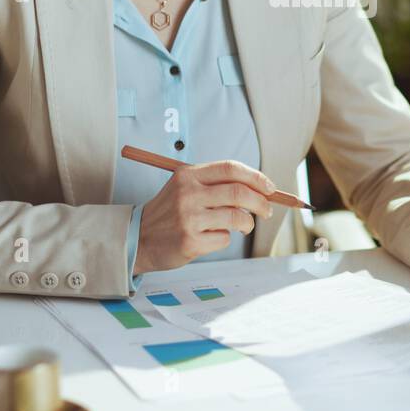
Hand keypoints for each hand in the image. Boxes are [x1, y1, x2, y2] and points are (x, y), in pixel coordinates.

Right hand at [134, 160, 275, 275]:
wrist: (139, 238)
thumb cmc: (170, 213)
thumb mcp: (185, 188)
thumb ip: (216, 184)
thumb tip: (260, 189)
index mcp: (188, 175)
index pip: (230, 169)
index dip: (256, 177)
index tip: (270, 188)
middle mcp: (188, 194)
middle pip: (239, 193)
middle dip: (262, 203)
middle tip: (267, 211)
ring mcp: (188, 218)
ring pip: (237, 218)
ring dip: (247, 224)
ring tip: (244, 226)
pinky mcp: (190, 241)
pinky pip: (224, 239)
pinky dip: (226, 239)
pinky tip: (212, 237)